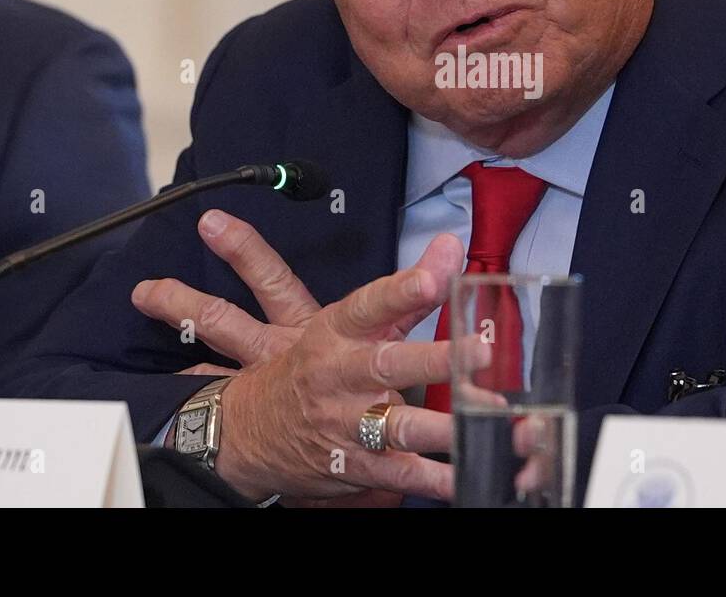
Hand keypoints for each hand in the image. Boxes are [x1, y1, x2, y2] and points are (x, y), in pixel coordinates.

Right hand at [132, 209, 471, 502]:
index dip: (400, 291)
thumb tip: (449, 247)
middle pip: (387, 365)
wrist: (243, 432)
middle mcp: (339, 377)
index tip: (434, 278)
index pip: (368, 307)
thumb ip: (403, 290)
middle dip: (434, 359)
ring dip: (439, 424)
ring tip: (481, 416)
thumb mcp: (344, 323)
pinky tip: (463, 474)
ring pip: (395, 424)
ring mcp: (344, 424)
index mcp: (335, 333)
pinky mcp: (353, 465)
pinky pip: (396, 473)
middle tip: (480, 350)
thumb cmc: (310, 367)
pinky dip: (431, 478)